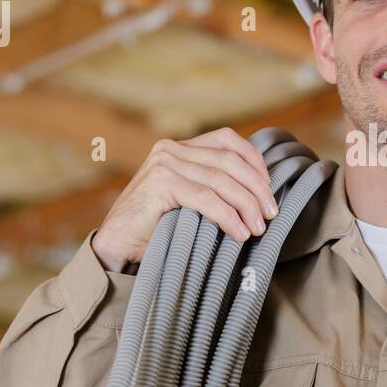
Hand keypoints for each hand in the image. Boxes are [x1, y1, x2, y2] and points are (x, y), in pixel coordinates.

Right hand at [91, 128, 279, 272]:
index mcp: (179, 147)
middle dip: (256, 187)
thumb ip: (211, 186)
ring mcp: (164, 164)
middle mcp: (170, 149)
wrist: (116, 247)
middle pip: (229, 160)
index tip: (270, 186)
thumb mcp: (187, 199)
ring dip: (246, 205)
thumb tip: (258, 193)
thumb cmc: (155, 227)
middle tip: (271, 213)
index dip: (254, 160)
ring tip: (258, 227)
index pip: (226, 140)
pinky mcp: (160, 184)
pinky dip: (228, 217)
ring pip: (221, 181)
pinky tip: (239, 232)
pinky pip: (206, 199)